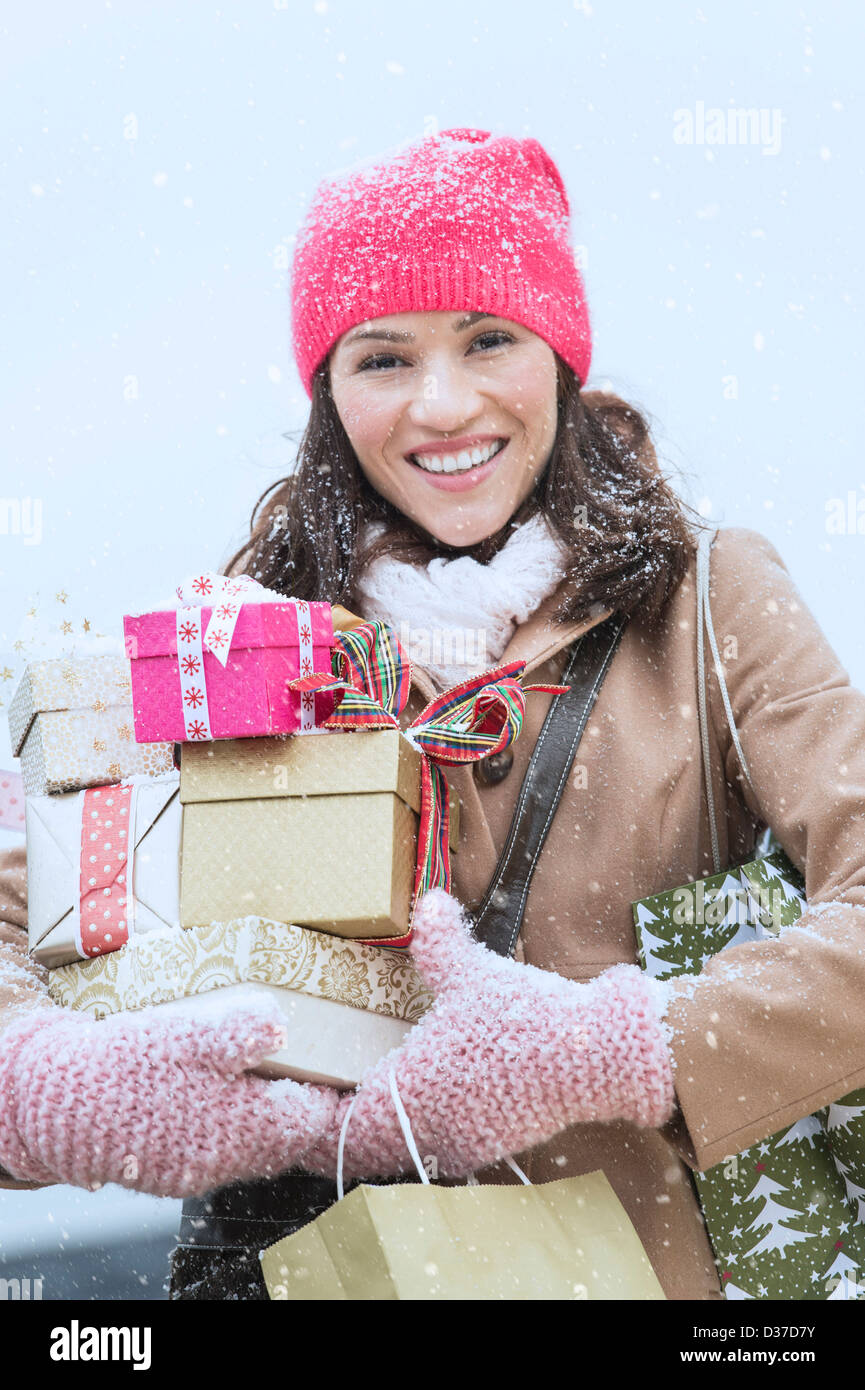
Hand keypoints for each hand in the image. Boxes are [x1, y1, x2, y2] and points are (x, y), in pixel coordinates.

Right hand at [0, 1001, 339, 1197]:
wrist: (62, 1104)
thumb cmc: (131, 1064)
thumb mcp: (189, 1033)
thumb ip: (239, 1030)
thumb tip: (281, 1024)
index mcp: (242, 1127)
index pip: (307, 1119)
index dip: (321, 1090)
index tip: (326, 1066)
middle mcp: (225, 1160)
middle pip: (281, 1141)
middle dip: (293, 1110)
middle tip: (298, 1073)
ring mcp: (194, 1173)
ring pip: (248, 1150)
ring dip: (261, 1121)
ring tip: (258, 1083)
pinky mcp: (166, 1173)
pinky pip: (211, 1154)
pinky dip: (223, 1130)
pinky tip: (211, 1100)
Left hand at [302, 888, 675, 1181]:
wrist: (597, 1057)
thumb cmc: (526, 1017)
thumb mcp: (474, 973)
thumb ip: (440, 940)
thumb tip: (429, 900)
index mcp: (408, 1093)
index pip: (337, 1129)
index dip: (306, 1122)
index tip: (292, 1102)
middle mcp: (426, 1131)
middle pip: (360, 1149)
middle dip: (335, 1132)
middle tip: (320, 1101)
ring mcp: (458, 1145)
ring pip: (395, 1155)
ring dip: (375, 1134)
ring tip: (359, 1102)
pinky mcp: (487, 1146)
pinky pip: (431, 1152)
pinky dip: (412, 1134)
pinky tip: (416, 1104)